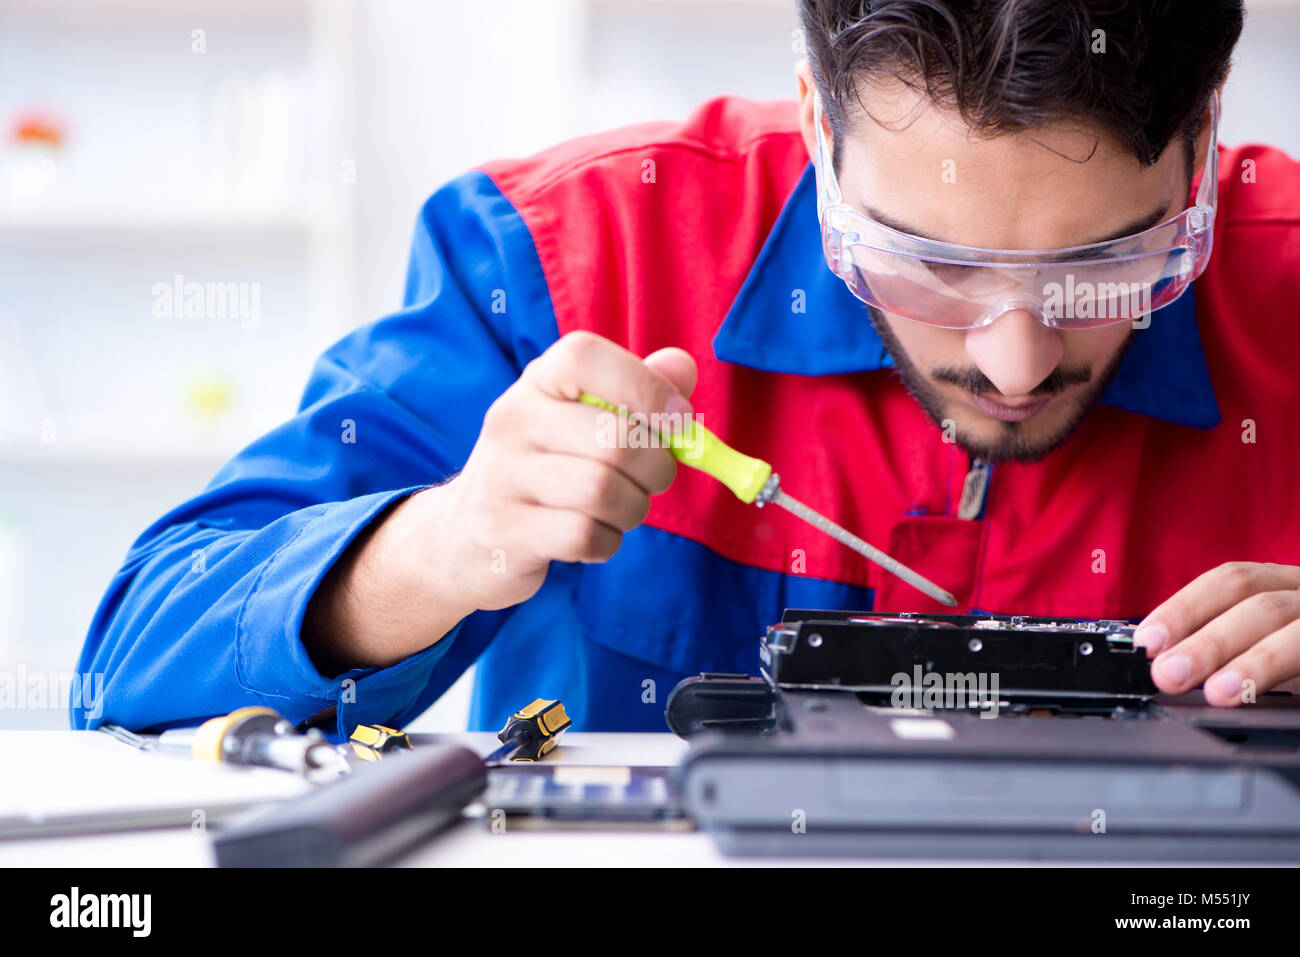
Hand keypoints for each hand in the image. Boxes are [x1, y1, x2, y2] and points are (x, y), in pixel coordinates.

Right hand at [303, 331, 697, 672]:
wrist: (462, 534)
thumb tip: (682, 367)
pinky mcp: (504, 530)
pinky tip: (594, 537)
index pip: (585, 357)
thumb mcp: (582, 420)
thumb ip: (637, 390)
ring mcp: (502, 476)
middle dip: (656, 467)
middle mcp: (513, 420)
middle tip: (653, 479)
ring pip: (603, 491)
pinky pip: (585, 535)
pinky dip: (607, 543)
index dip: (644, 385)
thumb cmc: (543, 468)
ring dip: (633, 509)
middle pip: (614, 438)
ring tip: (621, 510)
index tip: (678, 418)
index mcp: (537, 382)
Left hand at [1135, 562, 1299, 704]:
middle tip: (1169, 674)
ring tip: (1220, 693)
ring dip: (1256, 662)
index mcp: (1287, 585)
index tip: (1148, 642)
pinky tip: (1286, 698)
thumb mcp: (1266, 644)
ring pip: (1299, 630)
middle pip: (1261, 604)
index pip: (1231, 581)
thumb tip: (1169, 667)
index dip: (1185, 607)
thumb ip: (1228, 649)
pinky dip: (1283, 669)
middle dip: (1209, 640)